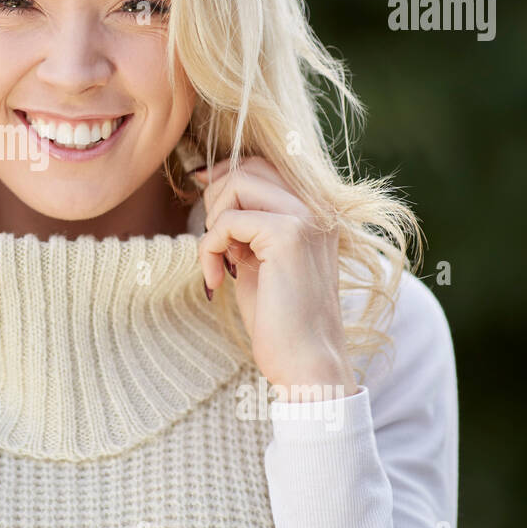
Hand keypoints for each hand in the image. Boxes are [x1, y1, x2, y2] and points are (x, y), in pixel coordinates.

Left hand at [193, 156, 357, 399]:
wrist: (306, 363)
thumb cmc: (280, 318)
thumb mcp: (260, 256)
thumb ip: (245, 219)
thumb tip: (208, 179)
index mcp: (316, 209)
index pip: (260, 164)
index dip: (223, 180)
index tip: (209, 217)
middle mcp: (318, 205)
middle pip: (245, 168)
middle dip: (215, 202)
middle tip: (217, 246)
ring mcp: (307, 217)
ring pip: (235, 184)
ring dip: (213, 224)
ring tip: (221, 261)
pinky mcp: (288, 235)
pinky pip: (226, 222)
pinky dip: (209, 250)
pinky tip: (219, 281)